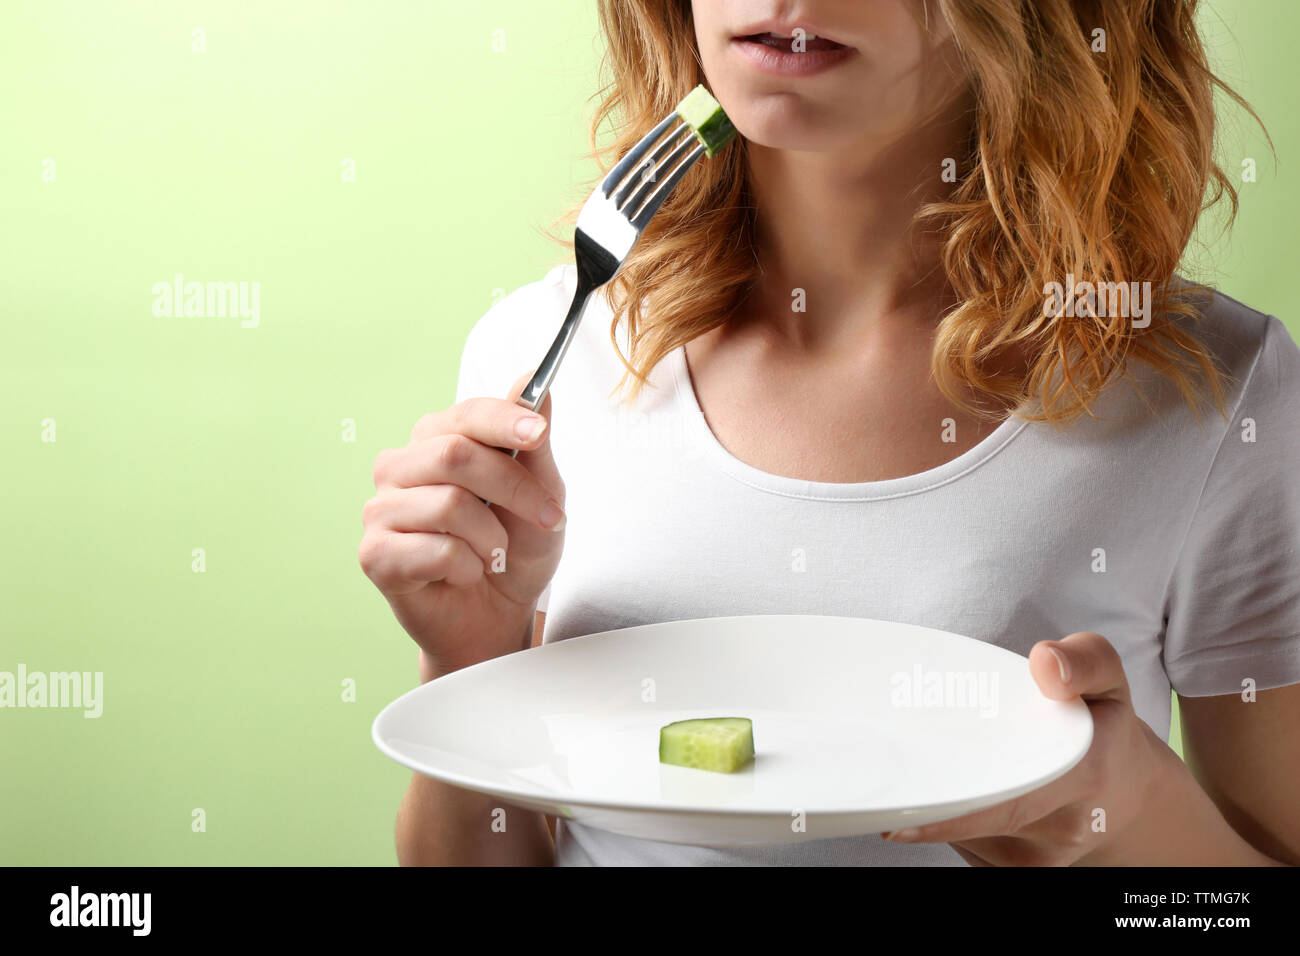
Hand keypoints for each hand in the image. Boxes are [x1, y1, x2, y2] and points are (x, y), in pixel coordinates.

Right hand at [359, 370, 565, 675]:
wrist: (496, 615)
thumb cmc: (513, 550)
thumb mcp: (541, 494)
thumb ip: (534, 444)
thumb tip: (532, 381)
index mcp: (436, 440)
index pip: (465, 414)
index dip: (504, 420)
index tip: (538, 434)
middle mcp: (400, 467)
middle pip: (454, 454)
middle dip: (512, 488)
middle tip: (546, 517)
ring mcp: (381, 510)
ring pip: (448, 505)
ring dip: (492, 537)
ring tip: (494, 553)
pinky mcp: (375, 555)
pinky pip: (435, 550)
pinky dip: (468, 566)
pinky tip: (466, 573)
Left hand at [882, 631, 1172, 865]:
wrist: (1132, 790)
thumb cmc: (1105, 726)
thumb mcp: (1108, 679)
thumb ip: (1084, 659)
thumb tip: (1045, 661)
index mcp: (1086, 774)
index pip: (1009, 800)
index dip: (950, 812)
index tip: (899, 812)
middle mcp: (1064, 825)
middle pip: (977, 823)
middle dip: (925, 808)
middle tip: (879, 789)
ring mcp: (1043, 857)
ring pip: (966, 835)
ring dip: (939, 806)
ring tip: (929, 768)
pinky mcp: (1023, 871)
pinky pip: (969, 847)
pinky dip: (951, 822)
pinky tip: (953, 792)